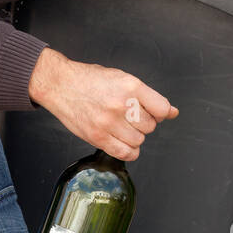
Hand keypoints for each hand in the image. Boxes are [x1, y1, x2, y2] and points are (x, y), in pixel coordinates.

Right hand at [28, 48, 177, 160]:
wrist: (60, 84)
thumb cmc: (90, 80)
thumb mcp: (122, 78)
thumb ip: (148, 96)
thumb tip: (173, 112)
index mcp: (131, 86)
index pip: (162, 109)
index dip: (160, 113)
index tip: (153, 112)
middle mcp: (122, 104)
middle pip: (150, 126)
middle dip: (143, 123)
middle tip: (130, 116)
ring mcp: (109, 122)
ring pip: (139, 141)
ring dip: (134, 136)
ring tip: (121, 126)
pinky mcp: (98, 137)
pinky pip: (125, 153)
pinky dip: (129, 151)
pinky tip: (122, 141)